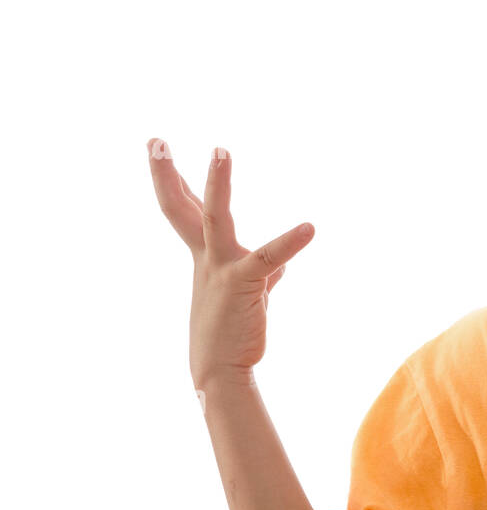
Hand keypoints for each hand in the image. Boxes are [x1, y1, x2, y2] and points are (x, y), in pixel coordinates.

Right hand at [147, 139, 314, 389]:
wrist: (222, 371)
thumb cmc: (232, 333)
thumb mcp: (248, 294)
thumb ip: (263, 273)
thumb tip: (279, 265)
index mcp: (204, 257)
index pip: (187, 211)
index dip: (174, 179)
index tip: (159, 148)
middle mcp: (206, 258)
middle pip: (181, 208)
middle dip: (165, 173)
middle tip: (153, 139)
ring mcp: (221, 269)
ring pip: (215, 218)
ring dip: (218, 183)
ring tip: (221, 150)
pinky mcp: (243, 284)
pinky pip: (269, 257)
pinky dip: (291, 241)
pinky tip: (310, 227)